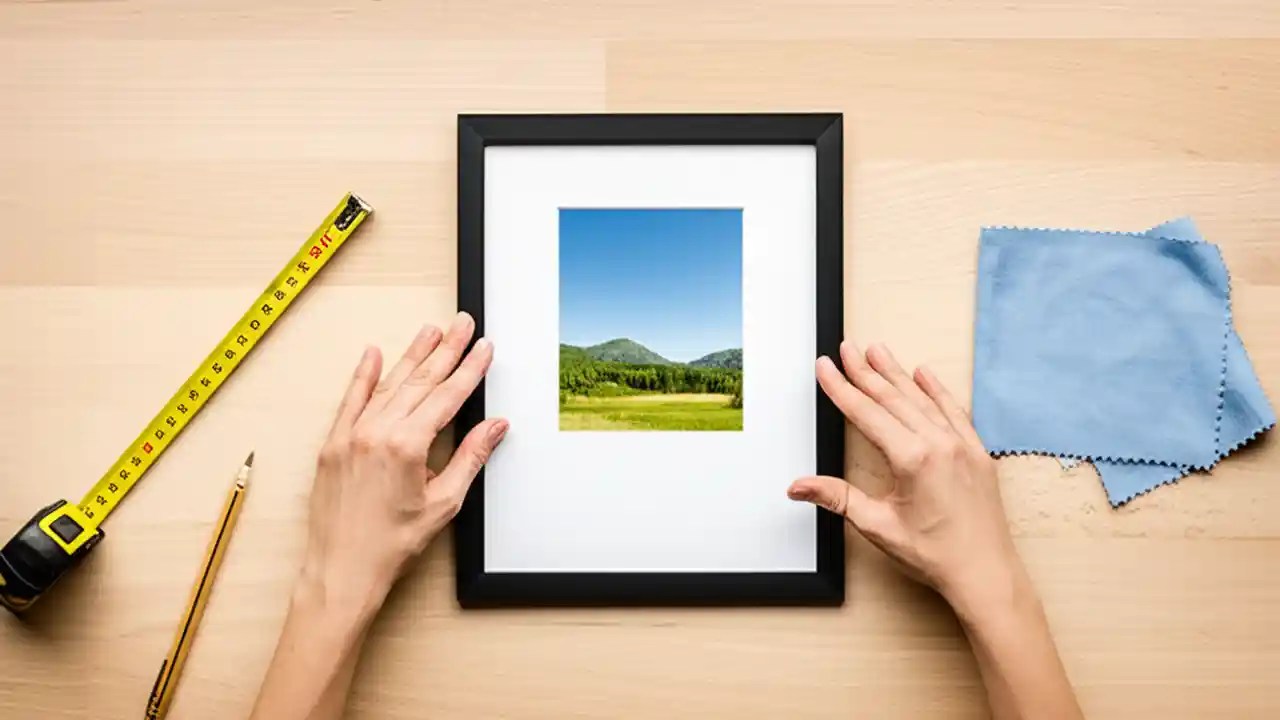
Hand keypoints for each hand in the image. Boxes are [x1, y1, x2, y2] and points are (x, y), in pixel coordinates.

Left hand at [300, 313, 507, 613]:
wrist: (341, 572)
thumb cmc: (390, 546)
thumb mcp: (443, 503)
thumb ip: (470, 458)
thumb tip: (495, 427)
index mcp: (407, 446)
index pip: (447, 396)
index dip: (470, 370)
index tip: (484, 349)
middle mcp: (376, 432)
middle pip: (420, 381)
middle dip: (446, 350)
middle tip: (463, 325)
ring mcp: (351, 436)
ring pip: (388, 384)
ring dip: (412, 355)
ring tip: (431, 331)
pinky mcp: (333, 445)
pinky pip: (350, 401)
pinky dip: (362, 376)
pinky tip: (374, 354)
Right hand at [788, 342, 1020, 615]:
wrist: (986, 573)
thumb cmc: (937, 555)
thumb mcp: (879, 526)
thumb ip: (837, 498)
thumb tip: (799, 486)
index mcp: (913, 459)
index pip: (867, 413)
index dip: (841, 388)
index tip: (826, 367)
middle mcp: (939, 443)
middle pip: (893, 398)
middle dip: (865, 371)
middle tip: (846, 349)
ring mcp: (961, 445)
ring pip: (922, 399)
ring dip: (897, 373)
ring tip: (877, 351)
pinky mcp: (976, 452)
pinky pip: (954, 411)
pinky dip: (938, 390)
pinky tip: (925, 374)